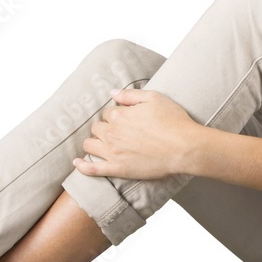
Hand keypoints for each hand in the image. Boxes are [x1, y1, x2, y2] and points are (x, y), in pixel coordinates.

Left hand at [72, 88, 199, 180]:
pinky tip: (77, 163)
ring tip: (102, 144)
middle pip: (97, 128)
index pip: (108, 113)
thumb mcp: (154, 98)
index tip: (125, 119)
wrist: (184, 148)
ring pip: (90, 145)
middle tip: (118, 132)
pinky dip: (82, 166)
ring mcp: (113, 153)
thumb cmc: (173, 121)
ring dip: (94, 143)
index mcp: (120, 115)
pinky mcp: (118, 169)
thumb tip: (112, 93)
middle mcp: (113, 133)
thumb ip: (130, 95)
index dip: (116, 115)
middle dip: (104, 128)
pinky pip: (93, 169)